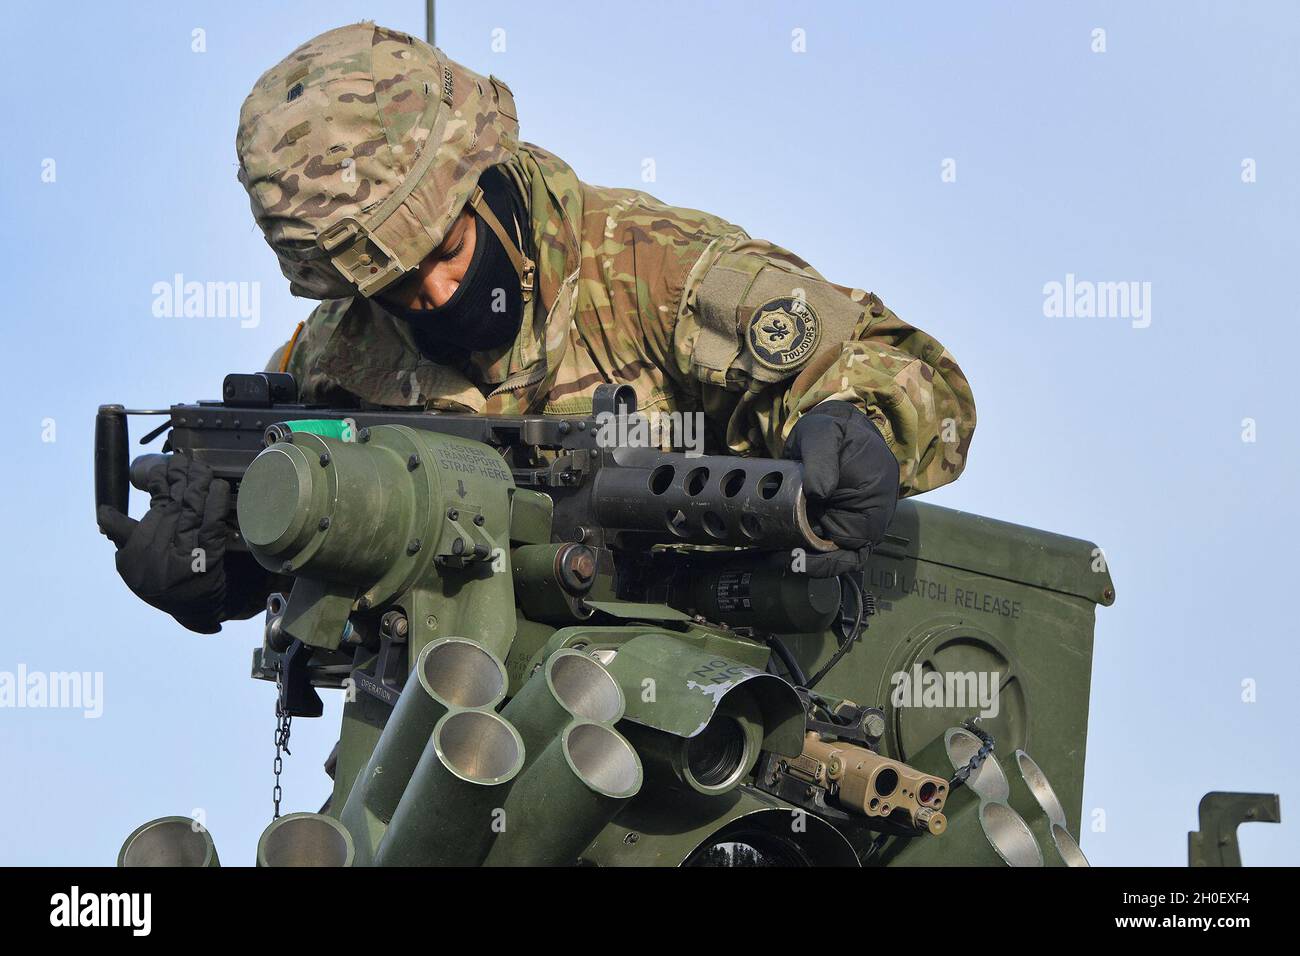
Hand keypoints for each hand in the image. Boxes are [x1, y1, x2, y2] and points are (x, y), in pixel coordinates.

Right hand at [97, 454, 231, 633]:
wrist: (192, 608)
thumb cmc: (160, 580)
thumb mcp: (131, 561)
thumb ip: (122, 534)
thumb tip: (102, 513)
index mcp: (141, 547)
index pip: (150, 506)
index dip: (159, 481)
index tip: (165, 466)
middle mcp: (161, 550)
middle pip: (174, 502)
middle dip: (182, 476)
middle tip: (185, 460)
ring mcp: (186, 554)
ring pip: (193, 510)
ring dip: (199, 483)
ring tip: (200, 467)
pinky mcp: (210, 558)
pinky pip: (213, 525)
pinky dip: (216, 504)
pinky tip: (218, 488)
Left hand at [784, 401, 899, 576]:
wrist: (836, 426)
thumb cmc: (833, 430)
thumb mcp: (823, 435)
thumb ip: (821, 461)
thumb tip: (818, 492)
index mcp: (875, 494)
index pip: (855, 539)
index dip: (825, 550)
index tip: (795, 552)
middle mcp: (875, 513)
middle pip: (848, 552)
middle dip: (815, 559)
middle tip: (781, 558)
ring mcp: (862, 519)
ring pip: (842, 554)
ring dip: (813, 559)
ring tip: (779, 557)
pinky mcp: (848, 520)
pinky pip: (836, 547)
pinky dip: (814, 553)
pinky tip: (788, 552)